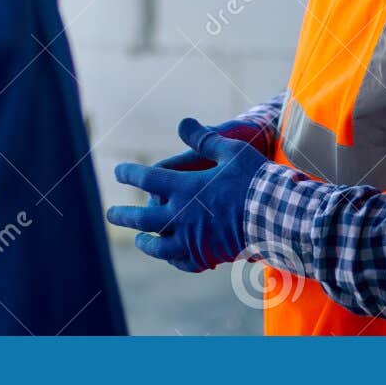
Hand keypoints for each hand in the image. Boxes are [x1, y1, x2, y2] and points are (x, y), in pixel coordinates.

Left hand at [106, 117, 266, 272]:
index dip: (129, 174)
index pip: (146, 179)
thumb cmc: (254, 180)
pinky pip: (183, 261)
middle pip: (142, 219)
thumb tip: (183, 123)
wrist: (275, 216)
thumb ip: (203, 139)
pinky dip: (174, 258)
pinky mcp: (207, 256)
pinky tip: (172, 256)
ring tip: (139, 240)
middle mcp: (181, 216)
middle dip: (123, 215)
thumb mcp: (229, 151)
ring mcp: (192, 240)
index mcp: (184, 187)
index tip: (118, 171)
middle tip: (110, 214)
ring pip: (158, 246)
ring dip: (146, 242)